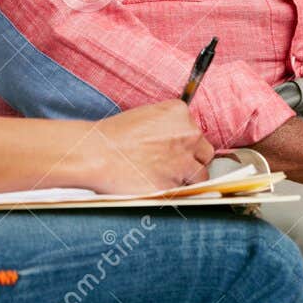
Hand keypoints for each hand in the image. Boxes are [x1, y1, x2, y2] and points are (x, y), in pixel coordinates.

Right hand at [85, 101, 215, 193]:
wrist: (98, 154)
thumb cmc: (113, 135)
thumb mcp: (146, 115)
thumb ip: (168, 124)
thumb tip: (175, 138)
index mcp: (180, 112)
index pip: (195, 129)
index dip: (184, 142)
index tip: (173, 148)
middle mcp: (188, 134)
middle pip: (205, 151)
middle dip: (193, 158)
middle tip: (172, 164)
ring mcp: (184, 160)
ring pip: (201, 173)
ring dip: (188, 177)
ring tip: (165, 177)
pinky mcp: (175, 183)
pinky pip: (185, 190)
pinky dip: (175, 190)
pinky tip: (158, 185)